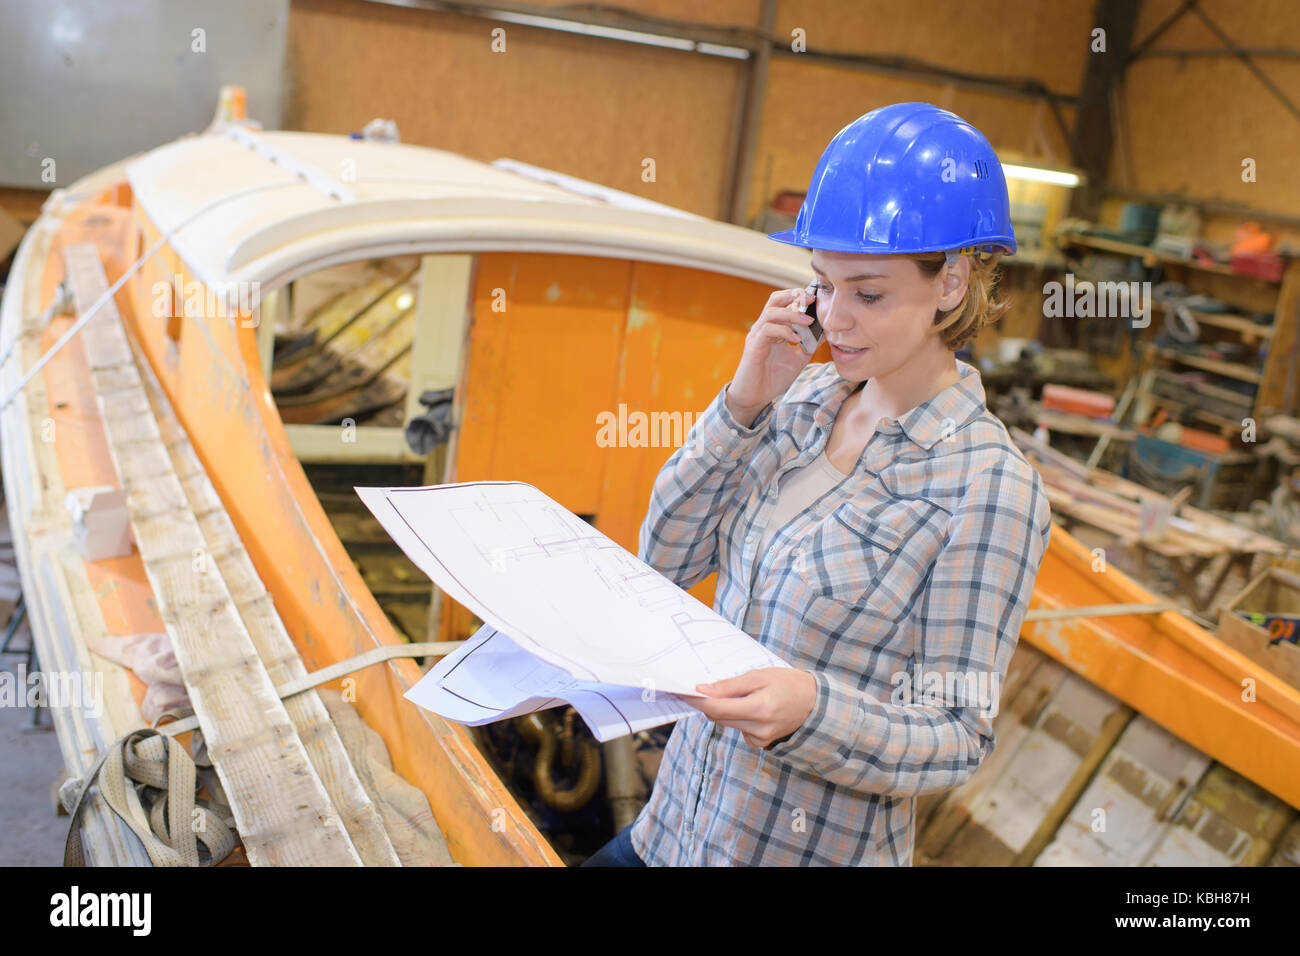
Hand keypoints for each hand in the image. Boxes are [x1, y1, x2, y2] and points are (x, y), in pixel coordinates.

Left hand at [686, 667, 816, 748]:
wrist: (815, 704)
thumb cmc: (789, 684)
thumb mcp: (760, 676)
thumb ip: (730, 685)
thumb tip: (703, 690)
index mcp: (760, 708)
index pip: (717, 708)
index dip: (697, 700)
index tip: (683, 691)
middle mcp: (759, 728)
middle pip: (718, 717)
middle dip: (708, 702)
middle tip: (704, 687)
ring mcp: (760, 739)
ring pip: (727, 723)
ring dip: (724, 709)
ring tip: (741, 694)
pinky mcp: (760, 743)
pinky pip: (738, 728)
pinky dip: (737, 717)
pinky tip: (752, 708)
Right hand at [725, 286, 817, 421]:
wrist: (755, 396)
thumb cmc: (773, 377)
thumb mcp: (798, 358)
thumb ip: (810, 344)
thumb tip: (827, 331)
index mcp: (774, 327)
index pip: (784, 302)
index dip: (799, 297)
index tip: (817, 299)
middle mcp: (764, 327)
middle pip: (775, 299)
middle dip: (794, 295)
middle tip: (812, 299)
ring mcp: (757, 335)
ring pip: (772, 312)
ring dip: (792, 314)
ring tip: (808, 321)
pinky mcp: (753, 346)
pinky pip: (767, 330)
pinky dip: (784, 331)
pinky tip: (796, 339)